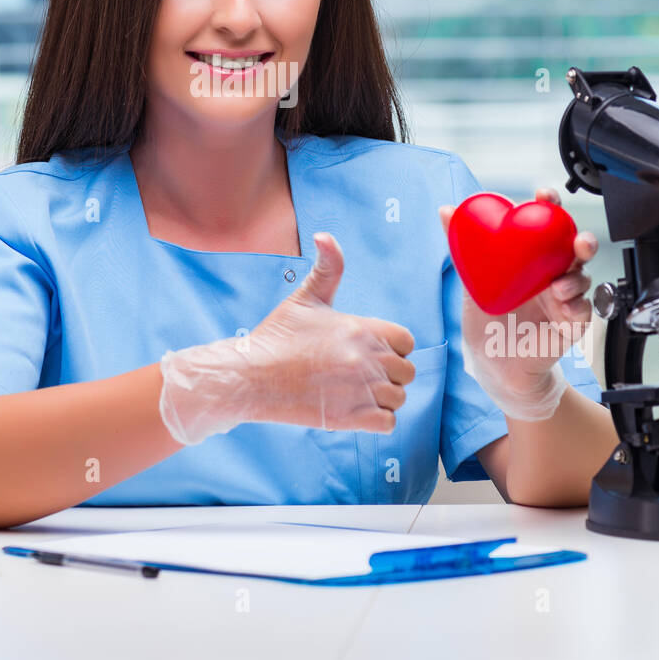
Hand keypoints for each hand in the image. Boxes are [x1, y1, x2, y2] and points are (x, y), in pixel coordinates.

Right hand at [158, 232, 417, 443]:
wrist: (250, 377)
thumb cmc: (277, 336)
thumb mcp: (304, 298)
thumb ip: (327, 267)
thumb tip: (325, 236)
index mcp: (360, 328)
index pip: (406, 340)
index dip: (393, 346)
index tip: (373, 350)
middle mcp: (365, 359)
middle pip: (407, 371)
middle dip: (391, 373)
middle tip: (363, 373)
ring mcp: (359, 390)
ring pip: (399, 398)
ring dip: (384, 397)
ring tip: (357, 392)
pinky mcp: (350, 418)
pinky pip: (388, 423)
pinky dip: (377, 420)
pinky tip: (356, 410)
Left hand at [438, 187, 597, 415]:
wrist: (493, 363)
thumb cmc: (488, 319)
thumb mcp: (473, 279)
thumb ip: (463, 245)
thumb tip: (445, 210)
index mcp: (534, 259)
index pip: (548, 226)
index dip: (551, 207)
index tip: (545, 195)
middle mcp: (553, 275)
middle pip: (576, 249)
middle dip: (581, 238)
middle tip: (575, 238)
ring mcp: (564, 299)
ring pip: (583, 278)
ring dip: (575, 277)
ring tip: (558, 284)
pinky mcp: (571, 325)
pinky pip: (583, 311)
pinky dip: (577, 305)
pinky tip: (563, 305)